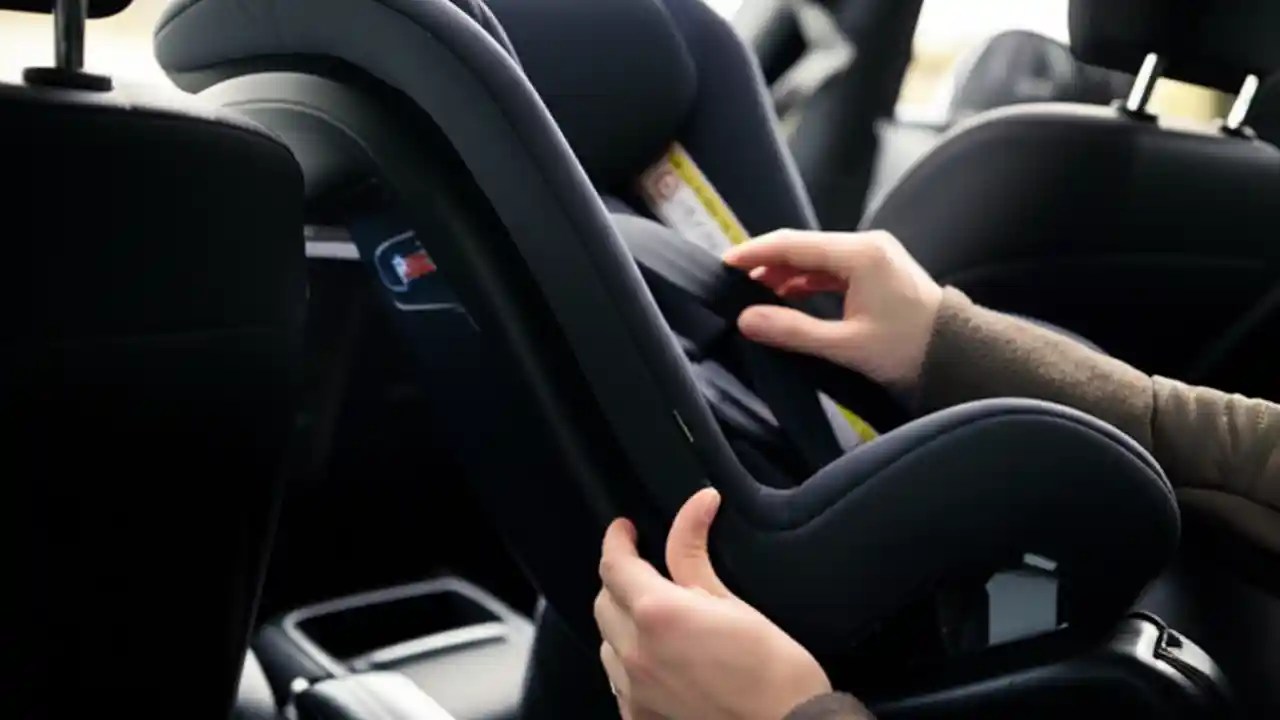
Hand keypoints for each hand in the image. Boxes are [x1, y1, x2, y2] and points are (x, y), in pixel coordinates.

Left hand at [595, 489, 831, 719]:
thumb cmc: (772, 665)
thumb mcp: (731, 599)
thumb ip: (694, 551)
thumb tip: (698, 501)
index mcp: (657, 614)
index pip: (614, 566)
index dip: (616, 541)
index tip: (624, 529)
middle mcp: (635, 653)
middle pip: (604, 602)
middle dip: (620, 580)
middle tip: (646, 571)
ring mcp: (634, 691)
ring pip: (608, 643)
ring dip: (623, 623)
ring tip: (657, 618)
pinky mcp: (640, 718)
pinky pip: (619, 682)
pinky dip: (632, 663)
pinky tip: (660, 659)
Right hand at [723, 230, 942, 393]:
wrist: (957, 357)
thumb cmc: (909, 349)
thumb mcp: (846, 345)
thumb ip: (793, 331)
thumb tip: (747, 319)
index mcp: (861, 255)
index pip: (794, 245)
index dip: (755, 252)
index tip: (724, 263)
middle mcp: (868, 245)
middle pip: (803, 246)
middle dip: (766, 262)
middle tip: (732, 280)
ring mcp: (874, 255)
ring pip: (816, 256)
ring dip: (785, 272)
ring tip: (753, 291)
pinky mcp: (877, 269)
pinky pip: (831, 267)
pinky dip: (806, 279)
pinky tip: (786, 294)